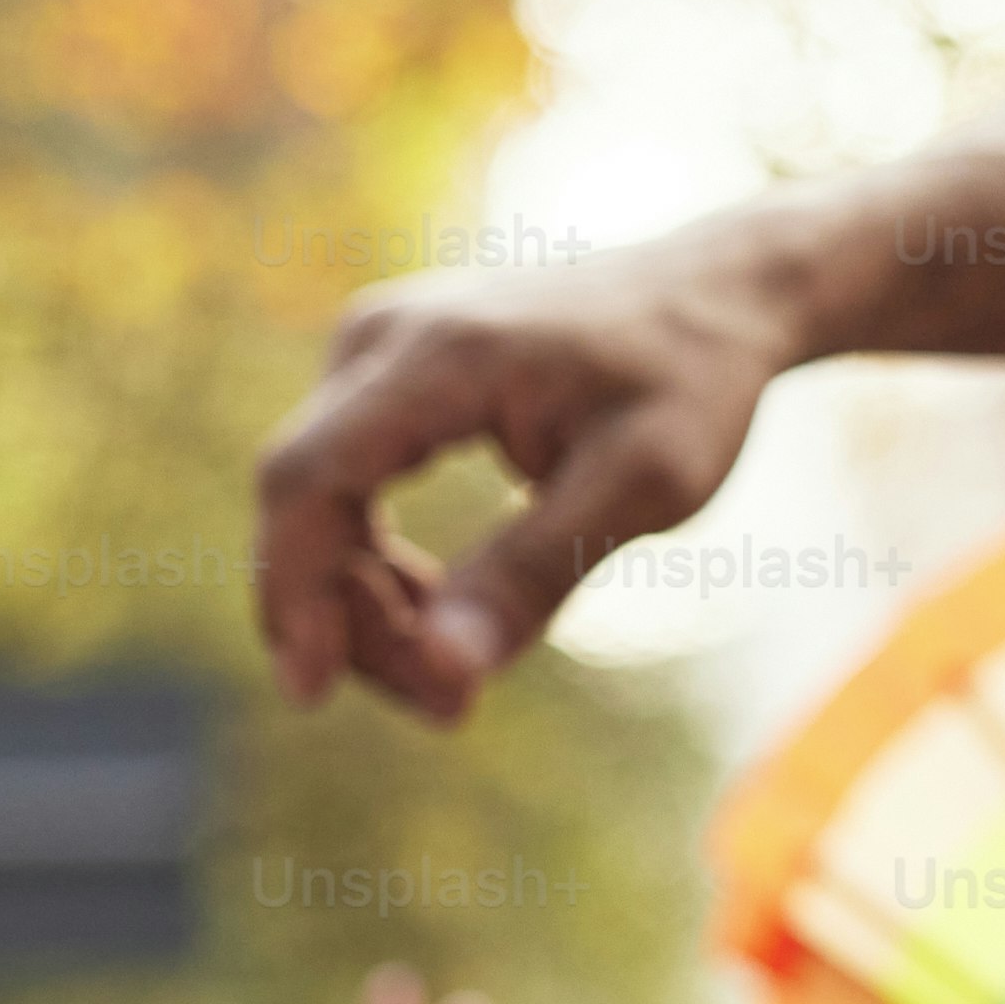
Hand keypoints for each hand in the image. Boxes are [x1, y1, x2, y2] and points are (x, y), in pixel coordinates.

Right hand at [249, 218, 813, 719]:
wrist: (712, 296)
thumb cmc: (691, 383)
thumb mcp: (643, 485)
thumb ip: (535, 573)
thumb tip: (442, 671)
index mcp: (440, 354)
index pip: (308, 478)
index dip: (292, 591)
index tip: (311, 694)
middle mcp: (385, 335)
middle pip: (308, 500)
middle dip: (352, 619)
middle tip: (446, 708)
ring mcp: (378, 348)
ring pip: (319, 502)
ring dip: (365, 601)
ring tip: (454, 679)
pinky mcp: (388, 374)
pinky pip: (346, 484)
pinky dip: (379, 562)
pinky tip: (443, 612)